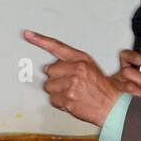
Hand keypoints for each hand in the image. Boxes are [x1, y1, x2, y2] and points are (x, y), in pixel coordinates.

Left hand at [23, 30, 140, 124]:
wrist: (113, 106)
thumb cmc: (103, 89)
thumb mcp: (90, 69)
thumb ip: (70, 65)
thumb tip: (50, 68)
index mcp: (81, 59)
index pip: (57, 47)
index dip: (40, 40)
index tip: (27, 34)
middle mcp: (75, 69)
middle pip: (49, 71)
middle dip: (55, 79)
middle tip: (68, 85)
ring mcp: (71, 84)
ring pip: (49, 87)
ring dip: (57, 93)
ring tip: (71, 94)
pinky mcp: (68, 98)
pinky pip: (53, 100)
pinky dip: (60, 103)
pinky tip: (71, 102)